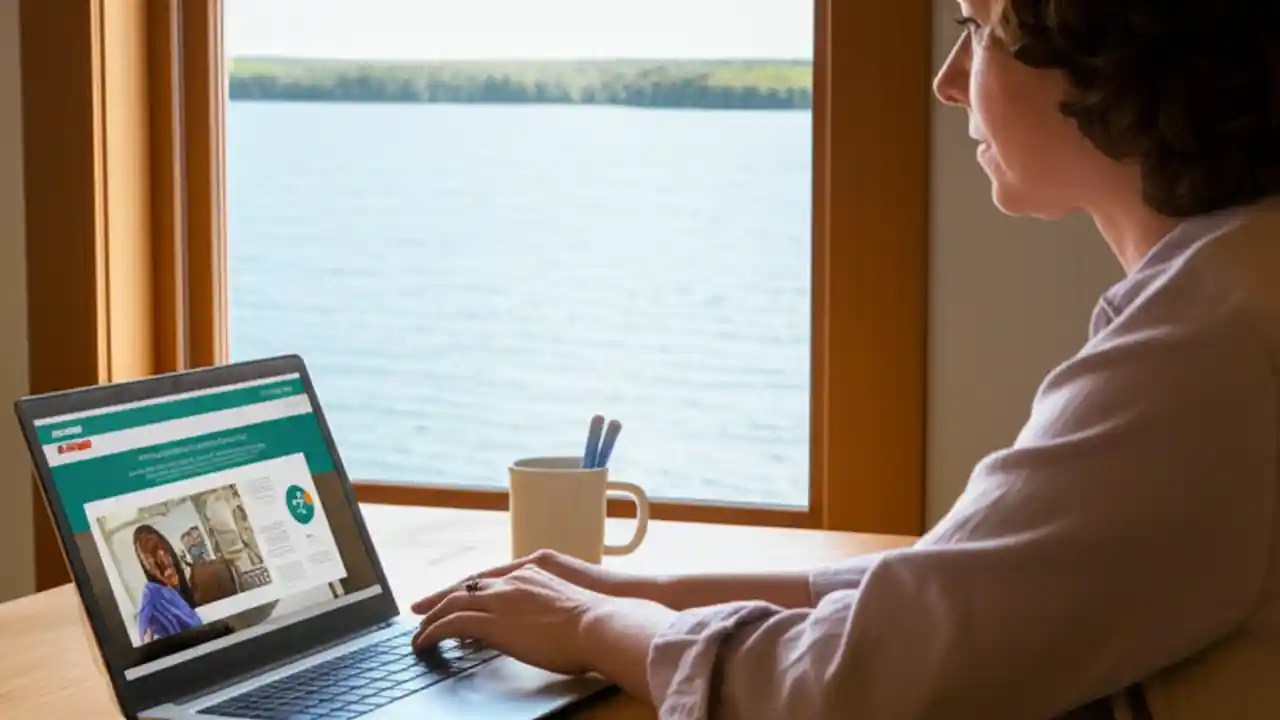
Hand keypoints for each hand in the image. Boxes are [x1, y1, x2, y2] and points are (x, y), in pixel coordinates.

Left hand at [411, 564, 675, 699]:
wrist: (603, 623)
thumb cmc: (599, 620)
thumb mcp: (571, 602)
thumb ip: (551, 604)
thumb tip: (542, 622)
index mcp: (534, 569)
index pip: (491, 576)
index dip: (469, 585)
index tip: (453, 593)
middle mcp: (514, 577)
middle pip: (467, 584)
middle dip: (441, 597)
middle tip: (419, 608)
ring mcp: (502, 596)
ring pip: (454, 601)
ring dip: (433, 616)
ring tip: (419, 631)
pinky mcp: (492, 619)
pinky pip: (452, 623)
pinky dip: (433, 631)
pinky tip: (424, 642)